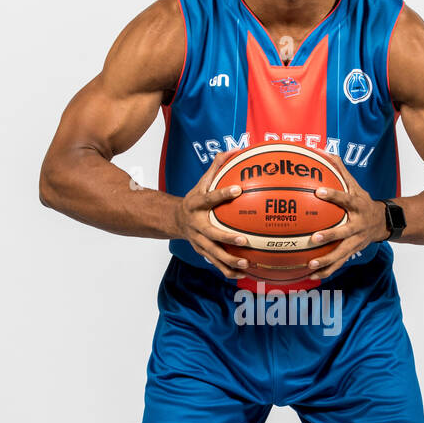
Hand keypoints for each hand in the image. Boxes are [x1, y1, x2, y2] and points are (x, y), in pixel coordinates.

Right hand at [175, 152, 249, 278]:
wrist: (176, 220)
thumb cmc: (196, 198)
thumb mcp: (202, 181)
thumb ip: (218, 166)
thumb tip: (236, 149)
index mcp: (196, 204)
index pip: (209, 198)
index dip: (222, 194)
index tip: (238, 190)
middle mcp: (196, 225)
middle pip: (211, 233)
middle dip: (226, 238)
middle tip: (244, 241)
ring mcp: (198, 241)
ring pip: (213, 254)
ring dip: (229, 260)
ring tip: (247, 263)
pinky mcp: (202, 252)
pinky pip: (216, 264)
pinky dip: (229, 270)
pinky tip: (245, 273)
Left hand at [306, 172, 389, 278]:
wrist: (383, 221)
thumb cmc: (363, 201)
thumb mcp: (356, 184)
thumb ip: (339, 169)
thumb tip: (323, 151)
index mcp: (358, 206)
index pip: (345, 199)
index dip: (333, 195)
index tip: (319, 191)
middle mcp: (358, 225)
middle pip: (344, 232)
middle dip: (330, 236)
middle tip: (314, 238)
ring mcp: (356, 241)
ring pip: (342, 253)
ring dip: (326, 261)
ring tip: (310, 265)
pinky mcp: (353, 252)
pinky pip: (338, 264)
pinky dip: (326, 271)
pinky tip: (311, 276)